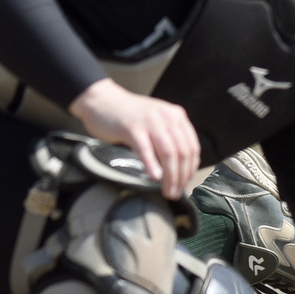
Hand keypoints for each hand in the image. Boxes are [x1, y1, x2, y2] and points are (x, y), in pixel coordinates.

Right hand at [68, 79, 200, 198]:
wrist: (102, 100)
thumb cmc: (128, 116)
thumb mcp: (156, 121)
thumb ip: (168, 138)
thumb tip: (179, 168)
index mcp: (176, 116)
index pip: (192, 147)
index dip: (191, 170)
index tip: (184, 184)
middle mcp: (167, 117)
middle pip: (182, 152)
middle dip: (181, 177)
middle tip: (175, 193)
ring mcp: (149, 121)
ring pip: (168, 153)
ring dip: (171, 176)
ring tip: (167, 191)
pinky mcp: (131, 127)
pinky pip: (145, 149)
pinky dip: (152, 165)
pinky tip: (154, 177)